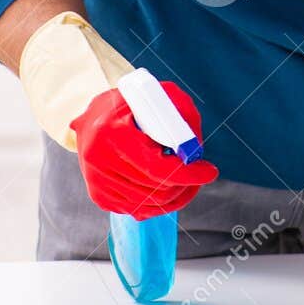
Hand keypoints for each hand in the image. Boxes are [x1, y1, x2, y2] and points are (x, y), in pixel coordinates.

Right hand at [71, 81, 218, 218]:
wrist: (94, 118)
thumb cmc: (133, 103)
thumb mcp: (159, 94)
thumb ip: (182, 114)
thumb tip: (196, 149)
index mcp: (109, 131)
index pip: (156, 167)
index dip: (187, 174)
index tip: (210, 172)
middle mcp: (97, 160)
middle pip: (156, 189)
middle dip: (186, 184)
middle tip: (200, 173)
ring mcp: (96, 182)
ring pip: (150, 204)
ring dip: (176, 195)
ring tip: (187, 179)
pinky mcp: (99, 196)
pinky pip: (139, 210)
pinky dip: (160, 203)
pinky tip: (167, 186)